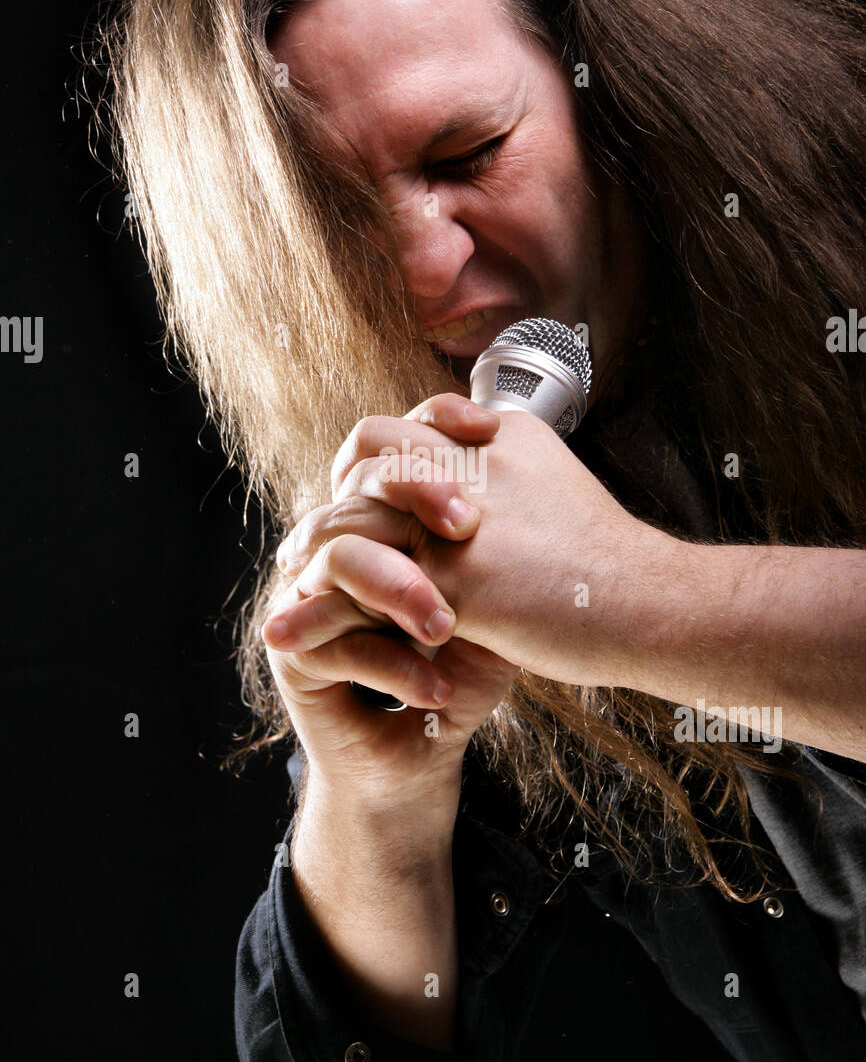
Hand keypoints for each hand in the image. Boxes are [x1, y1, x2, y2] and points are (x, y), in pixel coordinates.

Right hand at [262, 398, 518, 807]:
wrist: (419, 758)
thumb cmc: (461, 674)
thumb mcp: (495, 608)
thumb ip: (501, 552)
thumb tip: (543, 486)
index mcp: (385, 522)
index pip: (393, 448)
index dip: (430, 425)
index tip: (486, 430)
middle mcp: (342, 545)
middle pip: (362, 489)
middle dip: (412, 496)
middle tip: (466, 526)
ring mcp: (309, 594)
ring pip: (342, 557)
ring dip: (399, 588)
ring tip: (447, 626)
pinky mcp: (292, 650)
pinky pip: (335, 641)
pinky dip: (393, 667)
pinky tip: (438, 692)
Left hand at [317, 393, 668, 689]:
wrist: (648, 600)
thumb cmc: (608, 556)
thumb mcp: (553, 477)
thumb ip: (502, 460)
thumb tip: (462, 454)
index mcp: (491, 440)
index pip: (400, 429)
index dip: (369, 462)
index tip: (355, 497)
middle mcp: (464, 466)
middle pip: (363, 460)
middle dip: (332, 501)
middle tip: (306, 543)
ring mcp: (451, 522)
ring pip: (351, 520)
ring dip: (310, 552)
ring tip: (287, 587)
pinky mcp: (448, 580)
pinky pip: (358, 592)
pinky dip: (318, 612)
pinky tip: (291, 632)